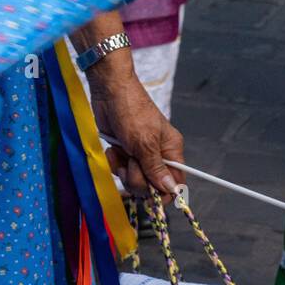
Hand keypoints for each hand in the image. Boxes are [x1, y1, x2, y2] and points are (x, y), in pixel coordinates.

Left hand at [89, 71, 184, 201]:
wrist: (108, 91)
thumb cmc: (131, 110)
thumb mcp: (144, 142)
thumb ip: (156, 168)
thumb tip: (172, 190)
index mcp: (171, 150)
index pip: (176, 183)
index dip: (164, 193)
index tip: (150, 193)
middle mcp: (158, 155)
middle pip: (153, 187)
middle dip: (138, 180)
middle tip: (130, 163)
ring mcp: (140, 154)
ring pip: (135, 180)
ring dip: (124, 171)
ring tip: (120, 152)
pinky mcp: (124, 152)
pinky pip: (121, 171)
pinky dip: (115, 163)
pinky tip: (112, 149)